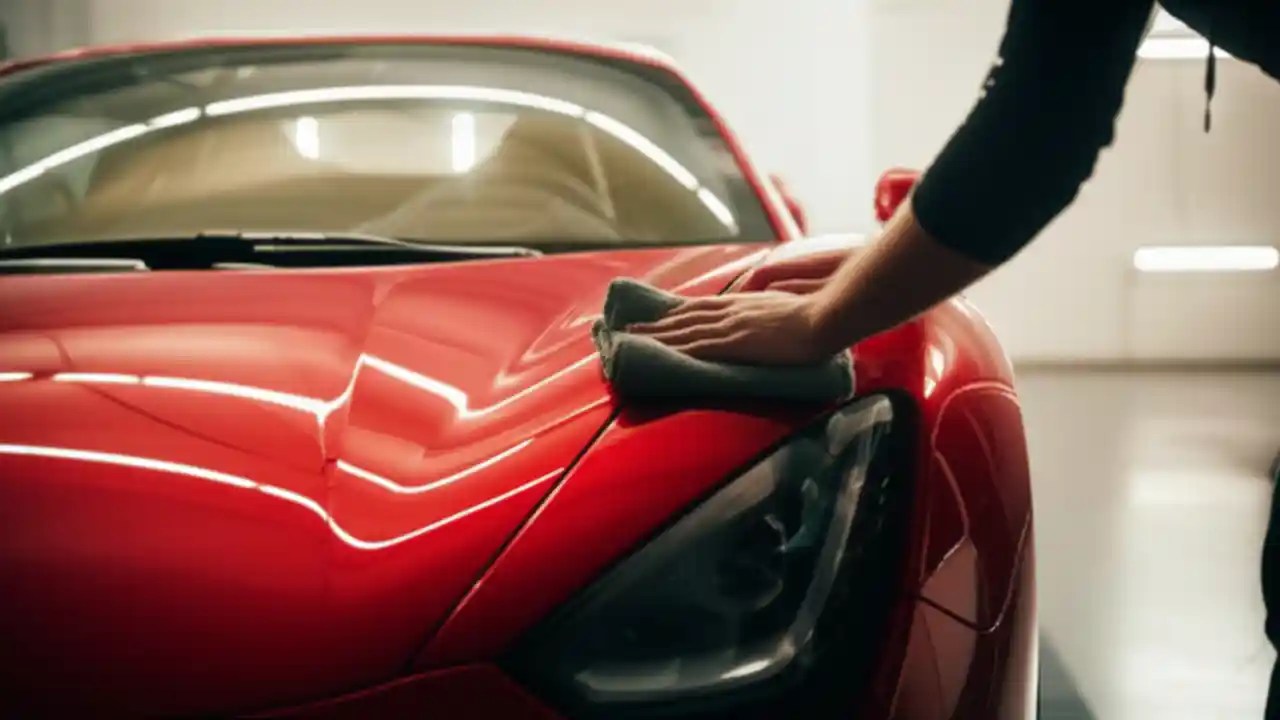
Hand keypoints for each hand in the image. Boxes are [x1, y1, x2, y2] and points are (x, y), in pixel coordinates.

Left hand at [628, 291, 831, 364]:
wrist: (824, 317)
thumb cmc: (813, 313)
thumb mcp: (783, 303)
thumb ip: (766, 306)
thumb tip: (762, 311)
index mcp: (742, 302)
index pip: (700, 306)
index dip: (674, 312)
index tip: (656, 317)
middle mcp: (730, 311)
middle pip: (684, 317)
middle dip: (655, 324)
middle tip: (628, 328)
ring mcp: (731, 327)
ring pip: (683, 331)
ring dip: (655, 336)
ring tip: (630, 340)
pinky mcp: (735, 343)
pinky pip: (698, 347)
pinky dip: (675, 350)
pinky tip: (660, 354)